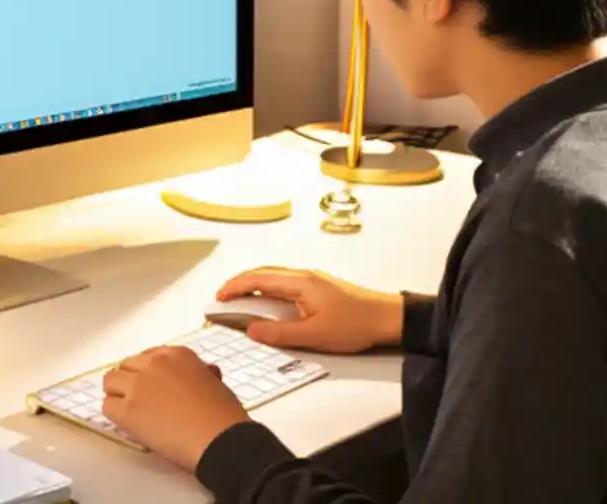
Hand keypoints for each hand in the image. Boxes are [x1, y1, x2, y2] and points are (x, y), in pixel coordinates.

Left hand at [102, 347, 249, 471]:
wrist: (220, 439)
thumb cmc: (223, 415)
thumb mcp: (215, 381)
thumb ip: (200, 372)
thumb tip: (204, 372)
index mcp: (175, 354)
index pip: (147, 356)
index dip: (146, 372)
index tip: (150, 385)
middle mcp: (152, 363)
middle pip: (126, 366)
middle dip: (130, 380)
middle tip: (137, 398)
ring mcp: (137, 386)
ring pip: (110, 382)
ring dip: (118, 394)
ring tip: (129, 409)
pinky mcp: (127, 410)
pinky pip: (107, 407)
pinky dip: (114, 414)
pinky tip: (127, 423)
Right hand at [217, 267, 403, 353]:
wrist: (387, 317)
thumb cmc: (355, 324)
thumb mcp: (314, 335)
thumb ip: (280, 333)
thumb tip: (252, 330)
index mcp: (299, 282)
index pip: (257, 279)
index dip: (234, 287)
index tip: (219, 298)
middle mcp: (303, 275)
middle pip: (263, 272)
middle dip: (239, 283)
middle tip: (223, 298)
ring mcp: (312, 279)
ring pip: (274, 276)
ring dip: (253, 284)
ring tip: (240, 299)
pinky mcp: (319, 286)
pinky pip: (284, 281)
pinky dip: (267, 288)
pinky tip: (267, 302)